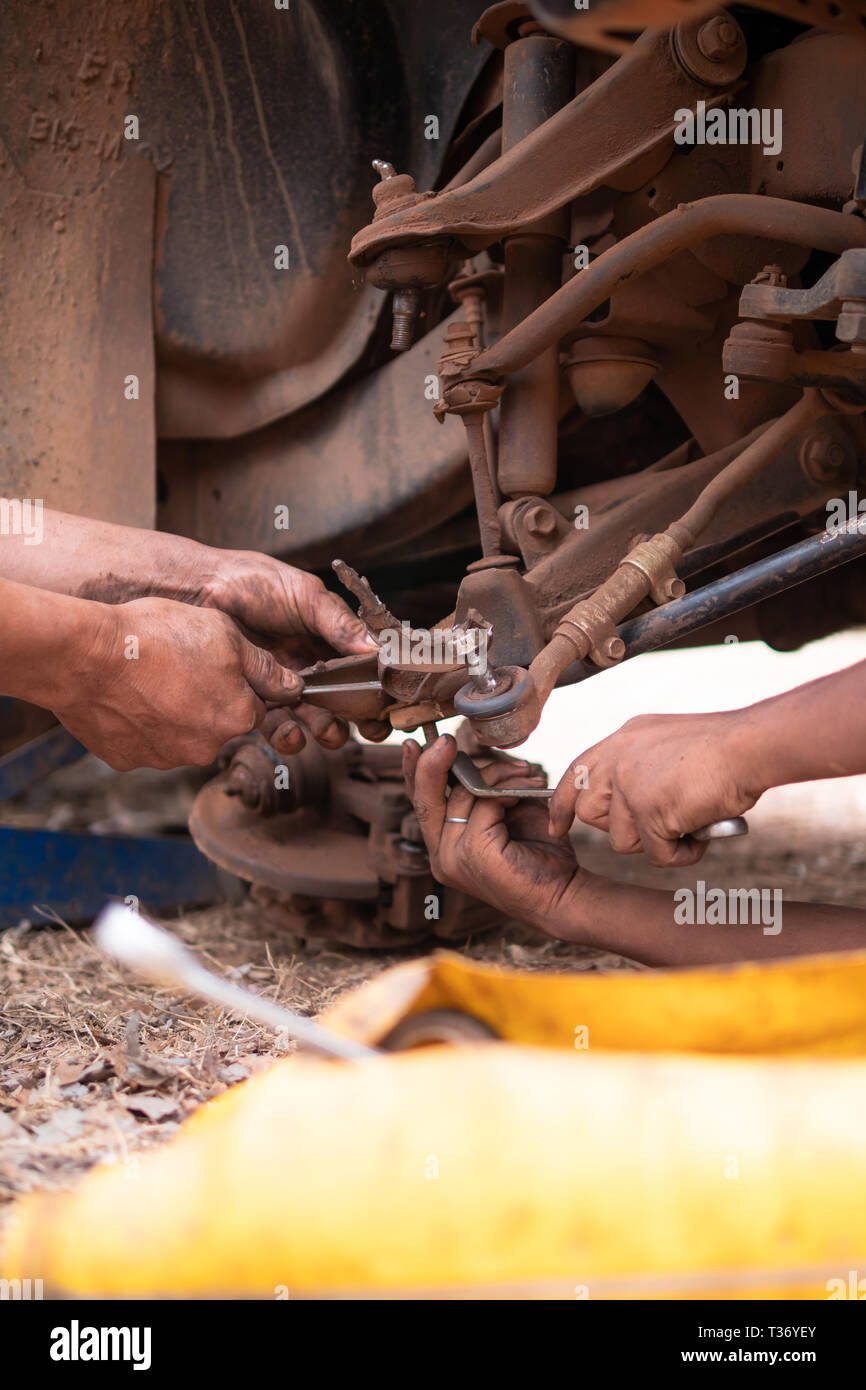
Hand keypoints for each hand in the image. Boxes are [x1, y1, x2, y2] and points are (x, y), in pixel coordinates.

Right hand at [53, 596, 301, 770]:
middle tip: (177, 666)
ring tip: (149, 678)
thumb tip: (291, 686)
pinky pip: (143, 742)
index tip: (215, 664)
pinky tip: (127, 695)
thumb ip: (264, 666)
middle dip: (205, 700)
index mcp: (237, 716)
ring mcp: (165, 758)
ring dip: (172, 713)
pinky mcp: (128, 760)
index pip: (253, 705)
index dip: (236, 682)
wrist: (87, 656)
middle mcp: (205, 746)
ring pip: (180, 735)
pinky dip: (139, 723)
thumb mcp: (225, 634)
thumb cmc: (155, 638)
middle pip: (217, 725)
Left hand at [202, 551, 378, 753]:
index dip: (379, 687)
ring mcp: (283, 681)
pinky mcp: (255, 696)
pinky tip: (291, 733)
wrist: (198, 590)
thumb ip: (340, 624)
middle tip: (370, 730)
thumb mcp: (305, 595)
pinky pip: (276, 725)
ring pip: (314, 717)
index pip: (364, 666)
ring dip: (327, 730)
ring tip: (328, 732)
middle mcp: (310, 662)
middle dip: (360, 718)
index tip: (392, 705)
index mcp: (328, 636)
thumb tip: (377, 650)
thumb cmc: (252, 582)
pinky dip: (287, 735)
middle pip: (345, 699)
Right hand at [403, 735, 584, 930]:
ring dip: (497, 775)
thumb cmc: (540, 855)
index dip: (414, 773)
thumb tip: (471, 762)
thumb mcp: (504, 815)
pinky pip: (484, 802)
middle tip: (445, 741)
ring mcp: (454, 858)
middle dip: (430, 765)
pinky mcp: (474, 852)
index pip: (421, 805)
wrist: (565, 894)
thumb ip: (482, 795)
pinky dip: (508, 789)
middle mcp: (442, 856)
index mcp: (445, 848)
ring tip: (526, 775)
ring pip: (462, 794)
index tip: (417, 744)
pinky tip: (530, 791)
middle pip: (424, 799)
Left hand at [548, 710, 760, 867]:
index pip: (575, 773)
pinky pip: (657, 855)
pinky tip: (701, 833)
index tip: (558, 825)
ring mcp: (630, 785)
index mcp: (624, 739)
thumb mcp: (670, 744)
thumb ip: (645, 766)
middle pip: (590, 813)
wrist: (750, 746)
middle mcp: (619, 759)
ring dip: (658, 842)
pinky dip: (683, 853)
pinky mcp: (648, 811)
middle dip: (622, 828)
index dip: (564, 804)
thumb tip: (638, 802)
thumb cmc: (728, 748)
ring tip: (690, 823)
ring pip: (622, 841)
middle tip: (659, 822)